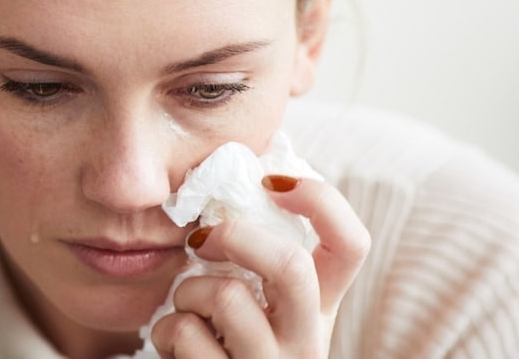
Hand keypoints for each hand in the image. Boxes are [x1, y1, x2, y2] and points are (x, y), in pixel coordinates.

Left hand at [150, 176, 369, 357]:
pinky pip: (187, 334)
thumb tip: (239, 176)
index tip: (271, 181)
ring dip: (187, 292)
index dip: (320, 200)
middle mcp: (307, 339)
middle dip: (235, 236)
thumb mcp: (261, 305)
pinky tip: (174, 344)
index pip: (352, 244)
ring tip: (183, 307)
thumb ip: (257, 259)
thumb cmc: (227, 344)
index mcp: (320, 307)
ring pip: (227, 297)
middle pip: (291, 265)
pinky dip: (166, 330)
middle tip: (203, 240)